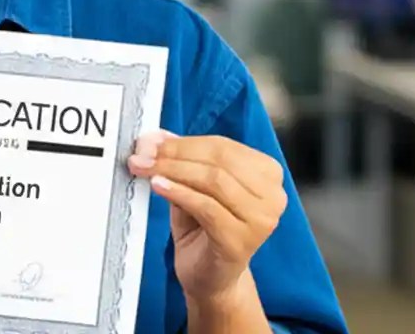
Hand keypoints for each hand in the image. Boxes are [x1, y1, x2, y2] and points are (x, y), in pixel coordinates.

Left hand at [127, 131, 286, 305]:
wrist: (210, 276)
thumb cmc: (204, 228)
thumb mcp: (192, 186)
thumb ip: (180, 160)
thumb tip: (154, 137)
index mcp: (267, 173)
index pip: (222, 145)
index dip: (182, 142)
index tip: (149, 141)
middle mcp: (273, 195)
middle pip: (218, 160)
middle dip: (174, 154)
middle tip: (142, 154)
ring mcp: (261, 220)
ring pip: (213, 180)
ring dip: (173, 171)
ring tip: (146, 169)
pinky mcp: (242, 240)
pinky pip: (207, 207)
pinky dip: (180, 193)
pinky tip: (159, 186)